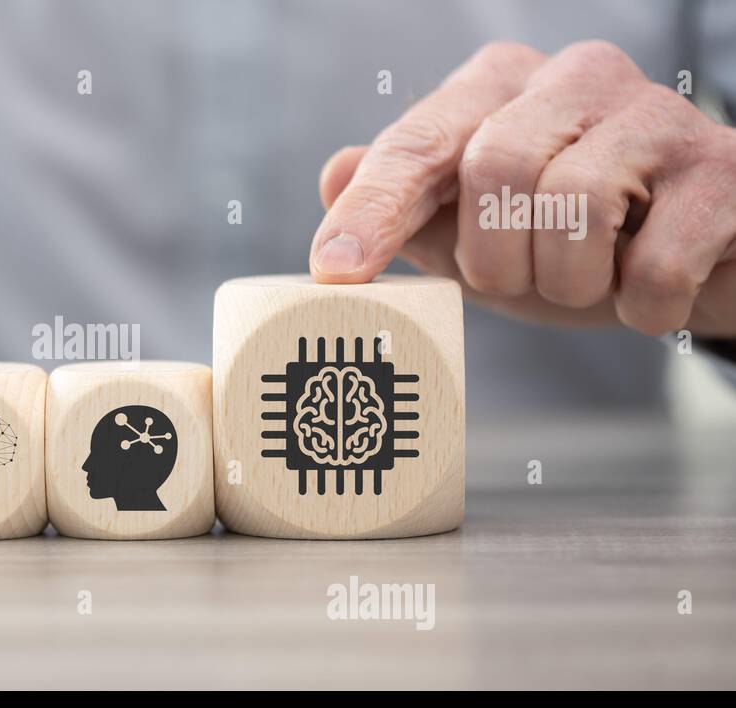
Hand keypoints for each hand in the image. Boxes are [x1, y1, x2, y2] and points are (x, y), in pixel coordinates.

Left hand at [310, 40, 735, 337]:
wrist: (710, 259)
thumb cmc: (578, 244)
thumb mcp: (479, 234)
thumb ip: (411, 207)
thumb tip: (333, 174)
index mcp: (501, 87)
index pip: (420, 143)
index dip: (374, 210)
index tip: (335, 274)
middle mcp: (575, 78)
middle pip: (495, 165)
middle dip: (495, 257)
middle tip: (519, 281)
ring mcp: (658, 113)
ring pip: (574, 204)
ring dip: (569, 281)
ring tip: (591, 282)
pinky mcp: (725, 169)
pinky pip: (657, 261)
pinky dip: (643, 306)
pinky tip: (651, 295)